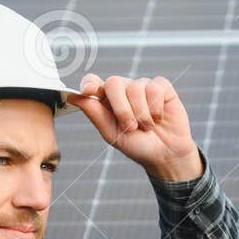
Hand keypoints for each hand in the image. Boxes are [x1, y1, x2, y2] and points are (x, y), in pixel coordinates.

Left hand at [70, 73, 200, 181]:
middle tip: (131, 127)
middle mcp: (124, 90)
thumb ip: (95, 114)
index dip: (89, 83)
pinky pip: (155, 88)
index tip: (88, 91)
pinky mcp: (162, 87)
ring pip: (136, 87)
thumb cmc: (137, 145)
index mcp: (107, 101)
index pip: (93, 82)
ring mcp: (143, 87)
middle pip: (113, 83)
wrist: (165, 155)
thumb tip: (73, 97)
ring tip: (147, 127)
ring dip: (142, 113)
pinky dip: (156, 108)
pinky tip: (159, 118)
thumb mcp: (112, 134)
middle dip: (122, 109)